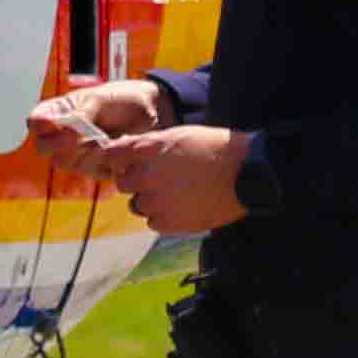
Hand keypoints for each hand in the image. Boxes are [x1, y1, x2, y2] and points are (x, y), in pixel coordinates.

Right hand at [23, 77, 167, 158]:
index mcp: (59, 112)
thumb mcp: (101, 99)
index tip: (52, 124)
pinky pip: (88, 171)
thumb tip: (60, 128)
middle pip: (44, 148)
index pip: (36, 122)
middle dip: (60, 144)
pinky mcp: (95, 167)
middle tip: (79, 137)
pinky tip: (114, 148)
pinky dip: (100, 161)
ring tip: (104, 139)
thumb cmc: (125, 99)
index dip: (40, 125)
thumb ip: (79, 113)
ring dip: (83, 152)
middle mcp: (63, 134)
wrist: (155, 113)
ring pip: (65, 162)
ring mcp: (78, 153)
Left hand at [90, 123, 250, 235]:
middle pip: (124, 184)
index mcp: (148, 150)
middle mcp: (147, 175)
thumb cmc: (215, 150)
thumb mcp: (178, 135)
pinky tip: (182, 206)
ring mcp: (157, 201)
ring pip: (137, 205)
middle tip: (160, 179)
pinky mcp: (169, 222)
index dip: (115, 160)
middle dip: (136, 181)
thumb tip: (123, 150)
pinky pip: (153, 222)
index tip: (123, 164)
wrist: (246, 173)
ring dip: (149, 201)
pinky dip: (163, 217)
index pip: (111, 155)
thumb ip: (147, 145)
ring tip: (177, 194)